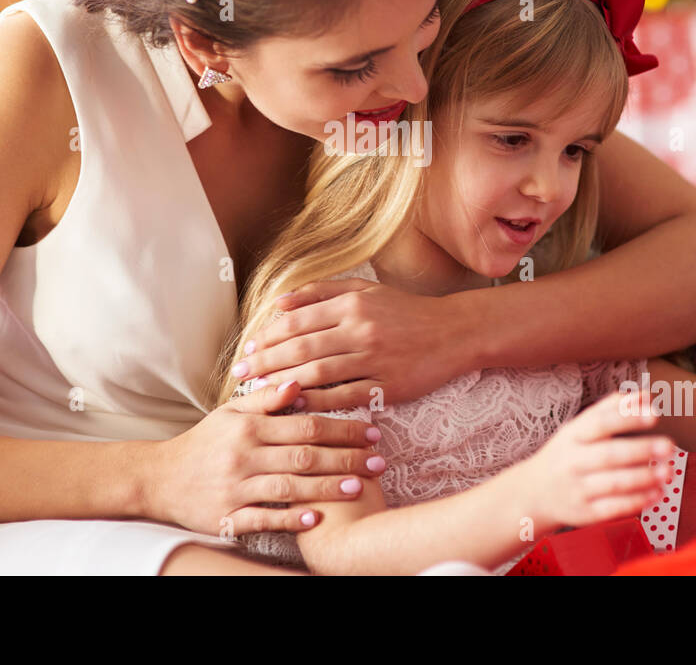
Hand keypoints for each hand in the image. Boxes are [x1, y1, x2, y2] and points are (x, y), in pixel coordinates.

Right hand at [148, 380, 384, 536]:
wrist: (159, 478)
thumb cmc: (204, 443)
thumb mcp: (230, 414)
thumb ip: (265, 399)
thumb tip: (298, 382)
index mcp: (249, 427)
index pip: (304, 425)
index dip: (340, 428)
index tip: (371, 432)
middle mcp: (244, 456)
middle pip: (303, 455)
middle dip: (345, 458)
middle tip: (378, 462)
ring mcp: (235, 487)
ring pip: (289, 487)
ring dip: (326, 488)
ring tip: (358, 489)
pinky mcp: (227, 516)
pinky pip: (262, 518)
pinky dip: (289, 519)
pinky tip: (315, 519)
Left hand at [232, 278, 468, 411]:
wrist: (454, 332)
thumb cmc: (405, 311)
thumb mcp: (365, 290)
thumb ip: (321, 292)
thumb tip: (279, 303)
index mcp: (353, 303)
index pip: (297, 321)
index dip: (267, 337)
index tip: (248, 350)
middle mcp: (361, 329)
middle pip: (301, 348)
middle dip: (266, 362)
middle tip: (241, 374)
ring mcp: (375, 359)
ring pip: (318, 373)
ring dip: (284, 383)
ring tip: (260, 392)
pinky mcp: (388, 387)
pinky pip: (344, 397)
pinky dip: (317, 402)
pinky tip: (296, 405)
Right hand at [509, 390, 672, 535]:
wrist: (535, 492)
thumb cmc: (567, 454)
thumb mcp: (580, 428)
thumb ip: (612, 409)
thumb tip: (645, 396)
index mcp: (573, 435)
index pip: (600, 423)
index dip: (627, 418)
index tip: (654, 415)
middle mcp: (572, 461)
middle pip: (609, 454)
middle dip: (641, 450)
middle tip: (669, 445)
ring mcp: (577, 489)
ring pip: (614, 483)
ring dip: (644, 477)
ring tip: (667, 471)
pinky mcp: (584, 513)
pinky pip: (613, 508)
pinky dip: (637, 501)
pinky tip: (656, 493)